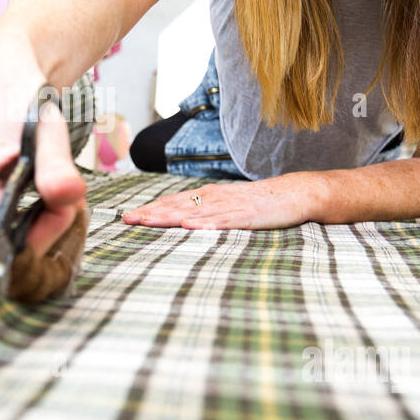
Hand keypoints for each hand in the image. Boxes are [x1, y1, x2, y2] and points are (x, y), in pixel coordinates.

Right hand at [0, 89, 87, 254]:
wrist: (7, 83)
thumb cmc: (22, 102)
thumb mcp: (47, 134)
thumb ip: (56, 169)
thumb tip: (67, 195)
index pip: (14, 243)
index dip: (48, 227)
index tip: (65, 197)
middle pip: (8, 248)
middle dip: (43, 225)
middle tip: (59, 189)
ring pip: (4, 244)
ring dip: (34, 223)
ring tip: (45, 186)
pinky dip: (21, 219)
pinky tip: (30, 193)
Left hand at [120, 175, 316, 229]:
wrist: (293, 193)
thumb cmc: (259, 201)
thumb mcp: (227, 204)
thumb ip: (205, 210)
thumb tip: (180, 219)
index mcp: (208, 196)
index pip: (173, 201)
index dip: (150, 208)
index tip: (126, 216)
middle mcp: (214, 198)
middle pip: (177, 205)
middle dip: (150, 212)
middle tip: (126, 218)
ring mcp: (230, 206)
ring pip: (193, 212)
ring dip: (168, 216)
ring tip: (147, 221)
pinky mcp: (246, 216)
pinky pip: (222, 221)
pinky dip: (204, 223)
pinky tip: (189, 226)